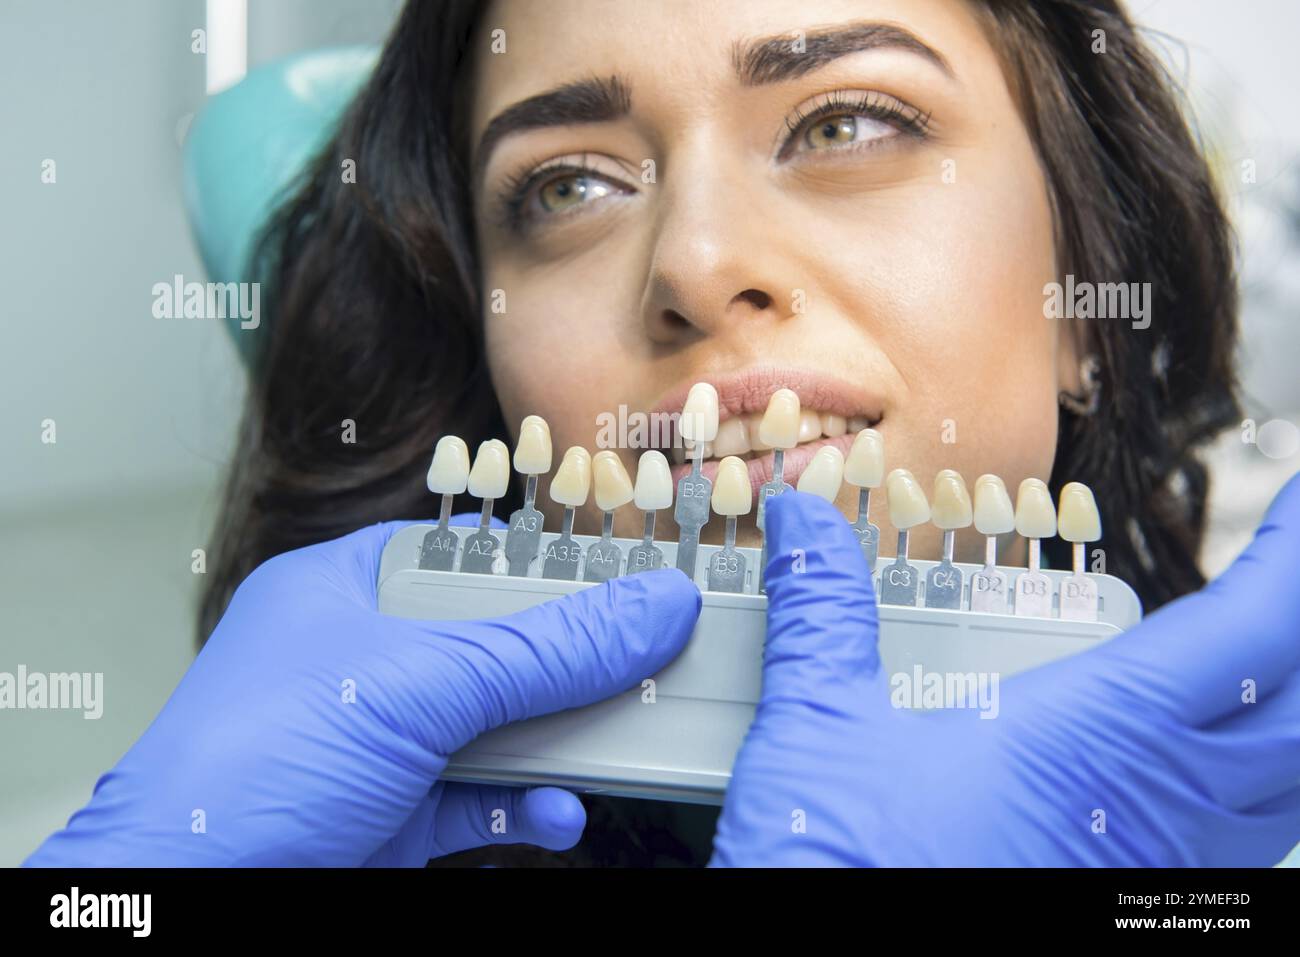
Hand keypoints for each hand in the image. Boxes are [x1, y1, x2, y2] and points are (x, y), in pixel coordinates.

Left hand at [25, 519, 699, 865]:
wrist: (183, 901)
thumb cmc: (247, 767)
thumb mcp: (417, 686)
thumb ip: (545, 649)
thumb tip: (654, 608)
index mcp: (346, 591)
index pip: (467, 556)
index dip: (549, 561)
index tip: (628, 572)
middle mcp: (365, 662)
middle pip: (498, 648)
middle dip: (572, 665)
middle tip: (650, 661)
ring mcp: (379, 744)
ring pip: (499, 728)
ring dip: (562, 742)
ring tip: (625, 740)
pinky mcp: (392, 817)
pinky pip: (484, 803)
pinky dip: (529, 808)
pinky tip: (559, 813)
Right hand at [712, 480, 1299, 865]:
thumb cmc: (844, 871)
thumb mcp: (822, 726)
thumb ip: (823, 608)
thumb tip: (802, 520)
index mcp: (1098, 735)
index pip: (1255, 630)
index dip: (1292, 557)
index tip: (1297, 503)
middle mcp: (1157, 807)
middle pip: (1297, 707)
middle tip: (1288, 575)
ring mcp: (1157, 875)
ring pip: (1285, 787)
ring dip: (1289, 712)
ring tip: (1273, 662)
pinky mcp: (1132, 913)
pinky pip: (1240, 842)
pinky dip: (1260, 786)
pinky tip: (1207, 772)